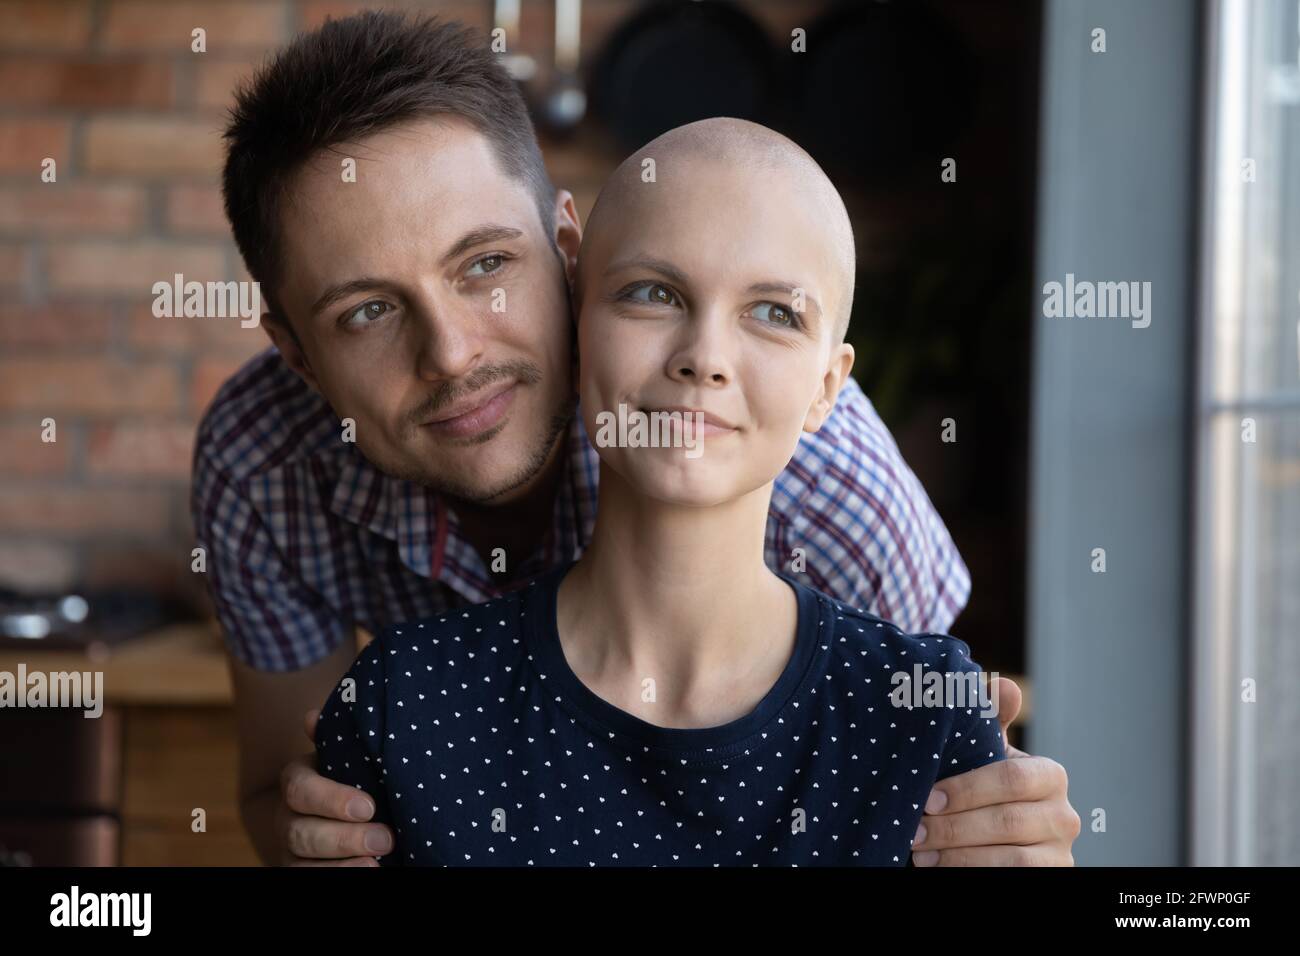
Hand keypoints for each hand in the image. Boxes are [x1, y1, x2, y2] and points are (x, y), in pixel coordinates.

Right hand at [274, 709, 393, 865]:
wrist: (351, 815)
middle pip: (302, 833)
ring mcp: (292, 853)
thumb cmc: (355, 777)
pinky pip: (313, 880)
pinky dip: (340, 877)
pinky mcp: (302, 872)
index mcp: (296, 782)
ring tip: (377, 864)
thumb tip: (311, 716)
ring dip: (342, 866)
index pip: (300, 790)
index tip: (368, 807)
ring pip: (303, 865)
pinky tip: (370, 872)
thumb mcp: (348, 756)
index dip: (332, 799)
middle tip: (385, 838)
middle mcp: (287, 819)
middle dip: (344, 839)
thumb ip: (335, 738)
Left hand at [910, 677, 1080, 865]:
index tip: (926, 799)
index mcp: (1050, 776)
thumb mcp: (986, 756)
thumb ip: (989, 723)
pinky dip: (969, 873)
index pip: (1011, 779)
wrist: (997, 839)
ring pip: (1009, 859)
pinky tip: (938, 867)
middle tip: (913, 831)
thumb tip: (1004, 684)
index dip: (966, 790)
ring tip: (919, 852)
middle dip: (952, 828)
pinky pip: (1010, 878)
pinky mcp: (1051, 879)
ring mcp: (1061, 853)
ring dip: (957, 856)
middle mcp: (1065, 815)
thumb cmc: (985, 787)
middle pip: (1006, 822)